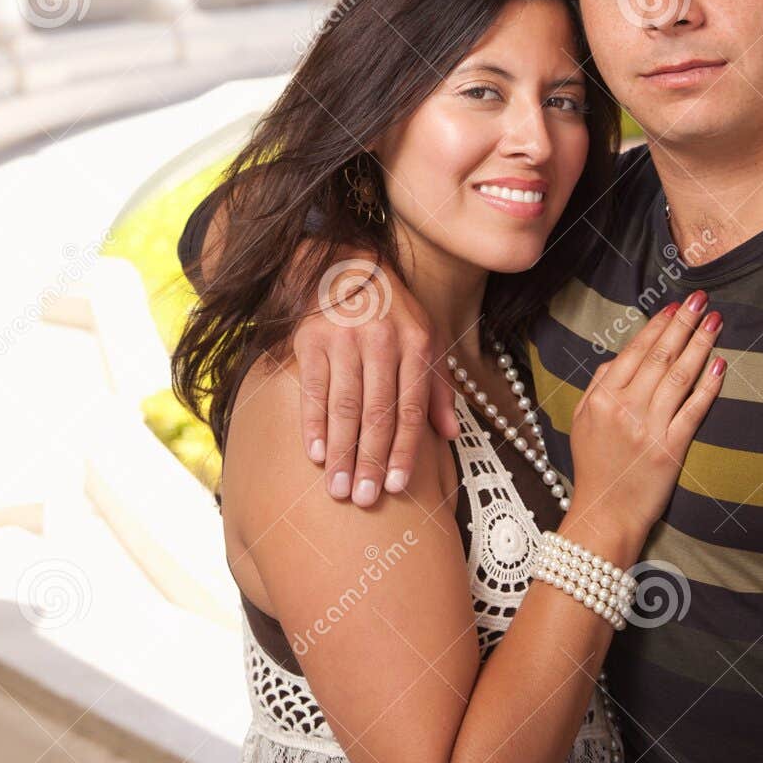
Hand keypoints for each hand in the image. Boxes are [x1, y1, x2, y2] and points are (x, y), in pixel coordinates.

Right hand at [292, 253, 458, 504]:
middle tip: (364, 499)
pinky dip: (313, 424)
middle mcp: (380, 340)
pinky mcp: (310, 338)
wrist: (344, 263)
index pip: (410, 408)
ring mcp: (343, 339)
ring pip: (344, 405)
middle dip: (371, 460)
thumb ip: (437, 387)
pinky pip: (312, 389)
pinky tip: (316, 453)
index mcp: (414, 343)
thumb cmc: (392, 311)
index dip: (403, 450)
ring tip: (339, 488)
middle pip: (377, 412)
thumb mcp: (425, 337)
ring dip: (342, 452)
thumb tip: (452, 434)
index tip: (395, 486)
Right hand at [568, 293, 723, 553]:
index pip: (635, 351)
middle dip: (683, 324)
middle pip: (660, 356)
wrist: (606, 515)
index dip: (658, 326)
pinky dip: (708, 386)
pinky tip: (720, 365)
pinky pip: (694, 410)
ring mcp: (649, 428)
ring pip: (679, 376)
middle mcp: (625, 408)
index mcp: (603, 398)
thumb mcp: (583, 421)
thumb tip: (621, 357)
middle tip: (701, 299)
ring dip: (700, 344)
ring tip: (715, 321)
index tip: (675, 306)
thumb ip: (599, 386)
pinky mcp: (671, 448)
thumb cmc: (595, 468)